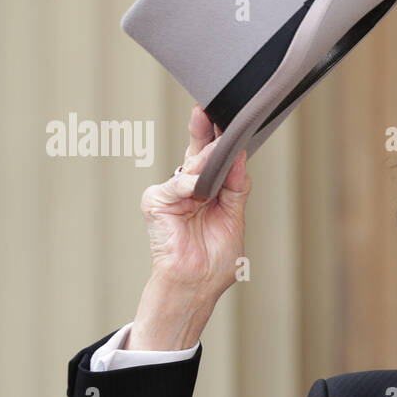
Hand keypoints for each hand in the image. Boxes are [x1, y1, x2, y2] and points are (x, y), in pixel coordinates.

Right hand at [126, 106, 251, 350]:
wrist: (196, 284)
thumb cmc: (214, 260)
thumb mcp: (235, 217)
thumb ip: (236, 186)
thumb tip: (240, 157)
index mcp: (208, 190)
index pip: (216, 158)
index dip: (223, 140)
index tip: (235, 120)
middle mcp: (188, 187)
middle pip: (200, 153)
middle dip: (208, 132)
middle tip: (215, 112)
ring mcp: (171, 193)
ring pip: (192, 166)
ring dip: (207, 159)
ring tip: (220, 148)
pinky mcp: (156, 201)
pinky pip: (176, 185)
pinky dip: (187, 185)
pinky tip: (196, 186)